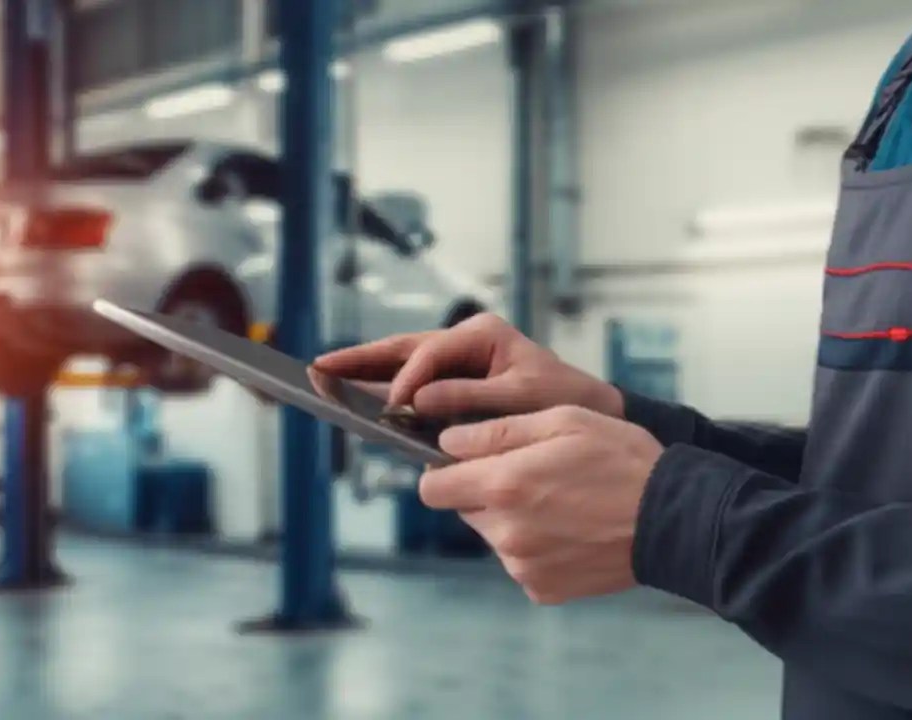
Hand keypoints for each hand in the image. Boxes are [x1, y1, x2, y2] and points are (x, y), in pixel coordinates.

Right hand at [312, 314, 622, 419]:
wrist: (591, 412)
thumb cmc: (562, 402)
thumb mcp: (519, 398)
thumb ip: (467, 397)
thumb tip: (417, 401)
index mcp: (481, 335)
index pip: (429, 355)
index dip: (406, 380)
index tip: (391, 407)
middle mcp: (466, 341)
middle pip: (402, 348)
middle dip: (360, 358)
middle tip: (320, 366)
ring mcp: (460, 358)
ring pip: (402, 360)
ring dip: (365, 369)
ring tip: (326, 374)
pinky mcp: (457, 378)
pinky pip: (414, 379)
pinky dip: (384, 385)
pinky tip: (357, 392)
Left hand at [421, 406, 663, 604]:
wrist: (677, 520)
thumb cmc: (623, 459)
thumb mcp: (563, 421)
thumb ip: (495, 432)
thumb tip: (447, 441)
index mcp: (503, 486)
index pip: (432, 488)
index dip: (444, 470)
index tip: (466, 460)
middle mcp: (505, 533)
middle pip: (464, 509)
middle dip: (485, 490)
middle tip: (532, 474)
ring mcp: (522, 566)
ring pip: (493, 535)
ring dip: (512, 517)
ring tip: (560, 500)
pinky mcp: (542, 589)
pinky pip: (519, 561)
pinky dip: (535, 545)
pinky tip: (571, 528)